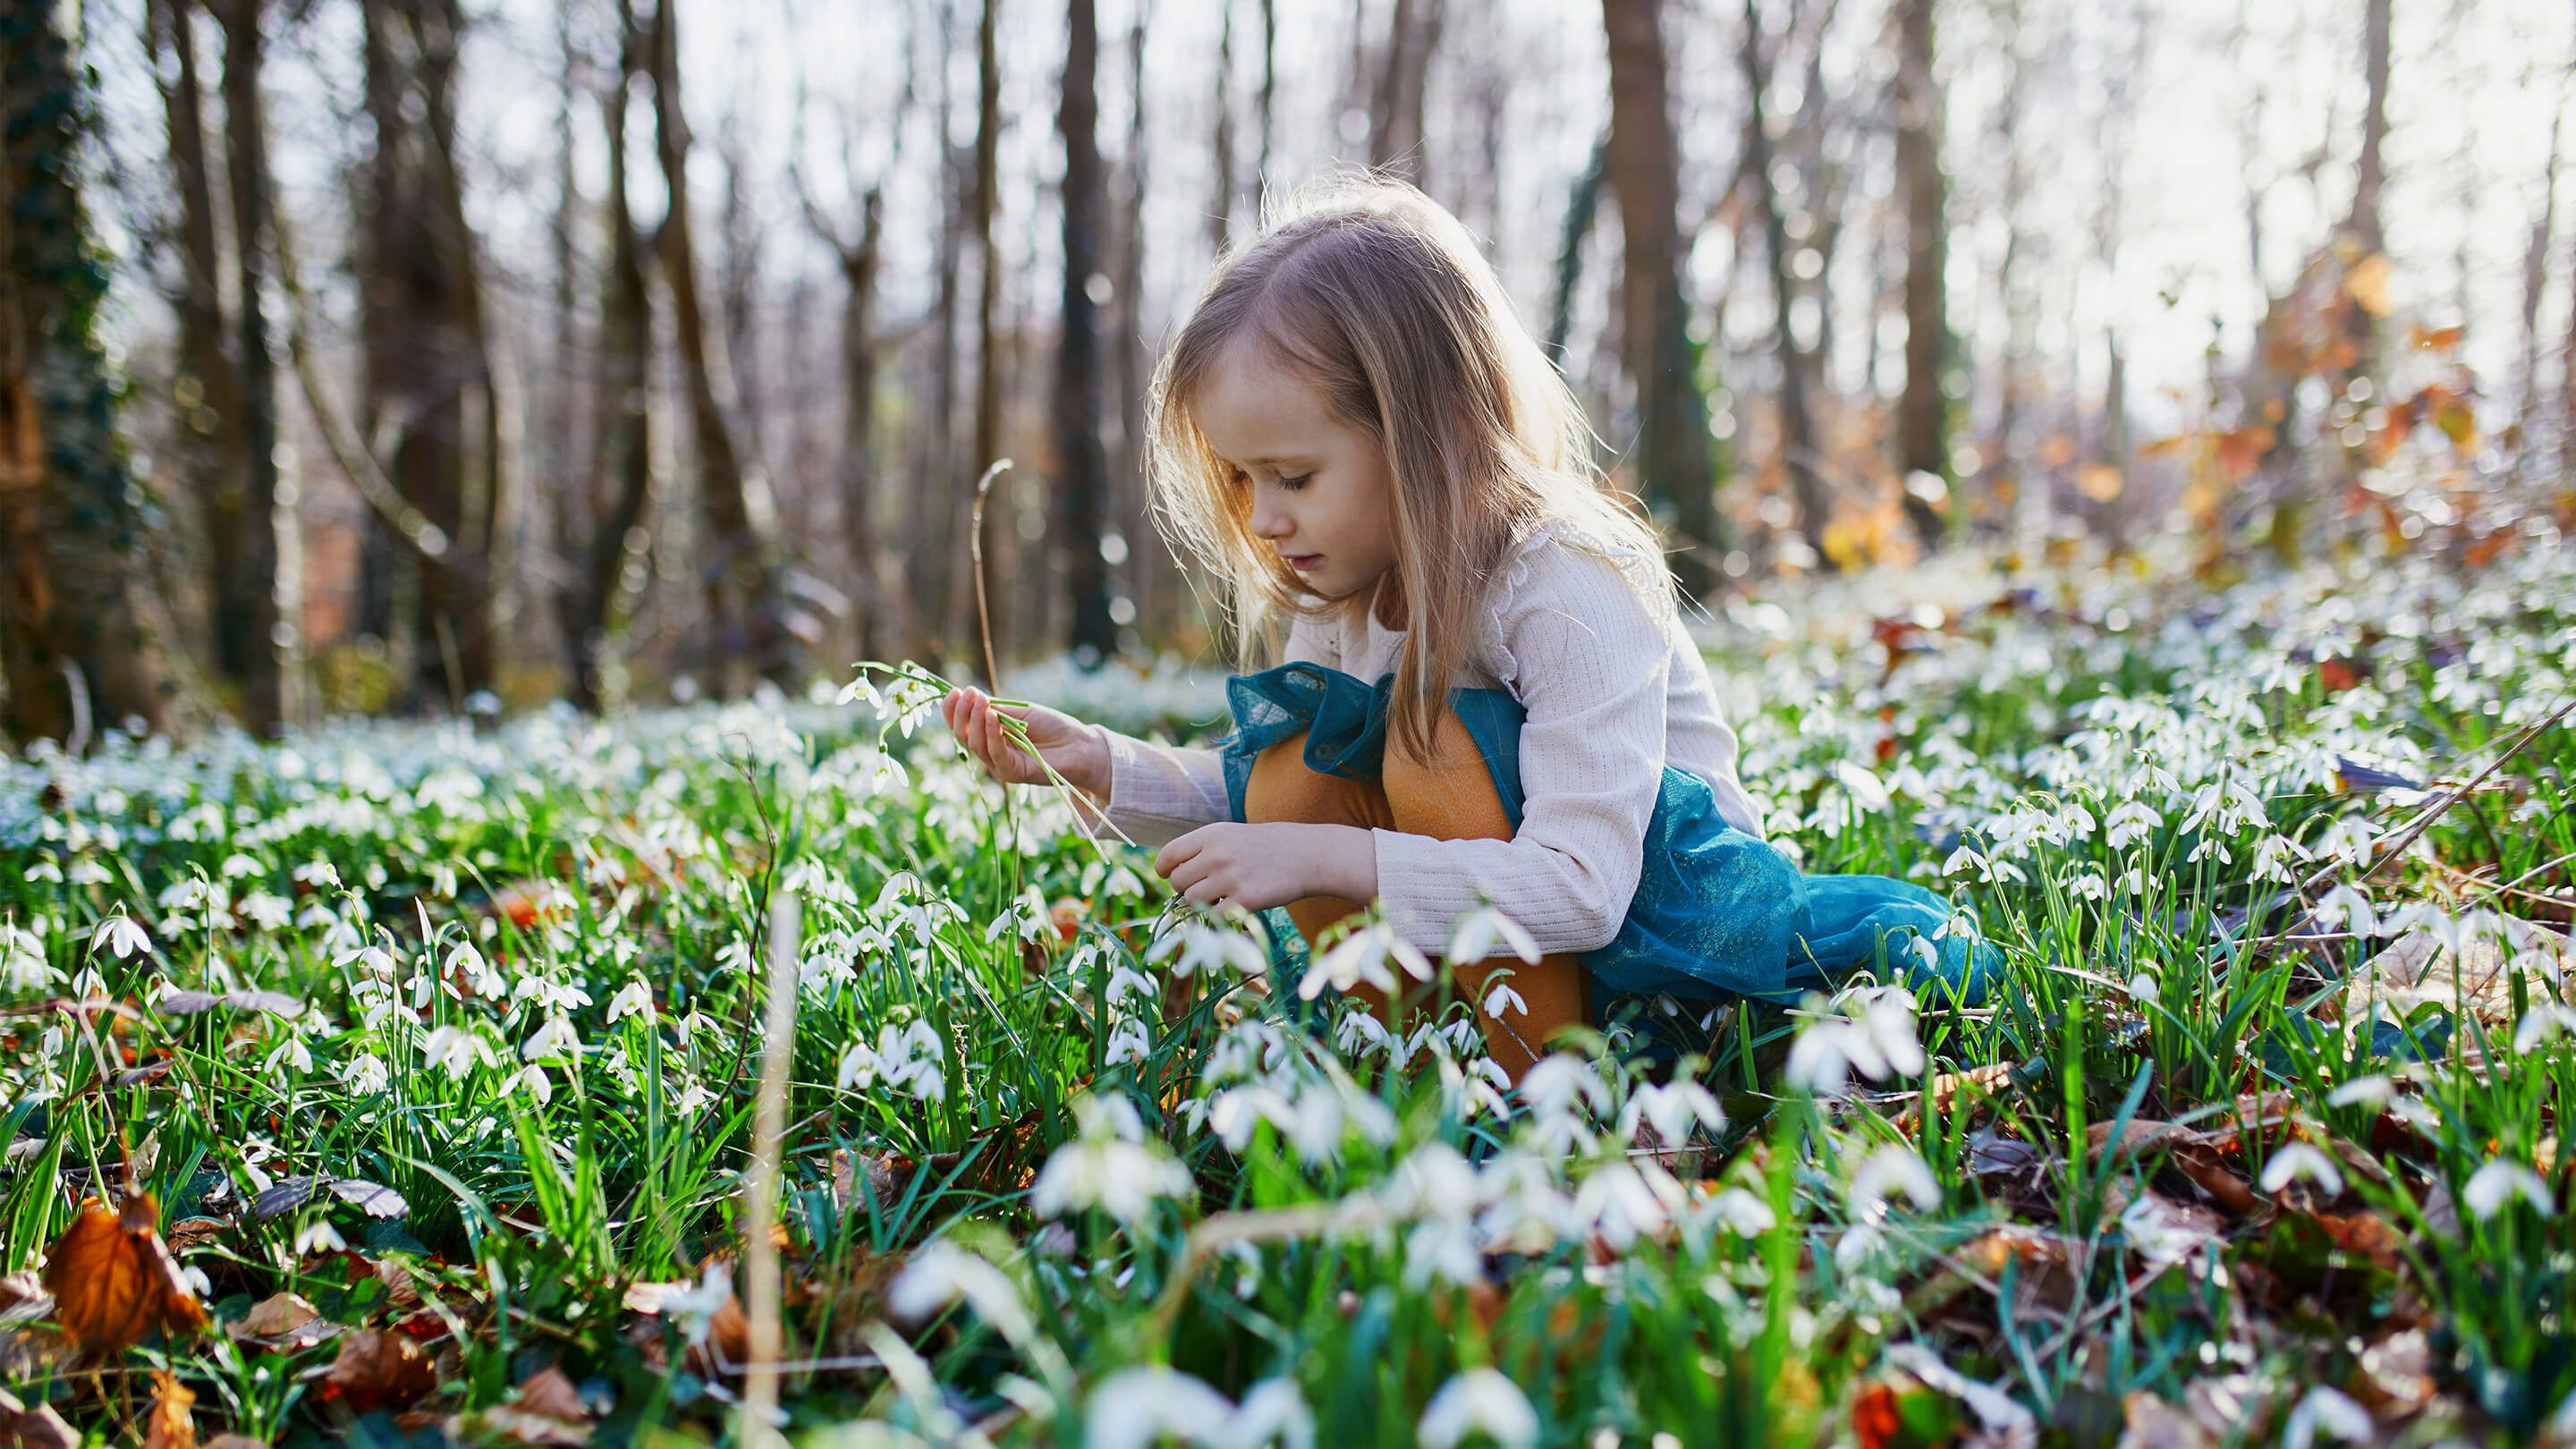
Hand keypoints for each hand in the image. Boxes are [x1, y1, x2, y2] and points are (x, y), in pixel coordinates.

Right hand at [940, 686, 1109, 797]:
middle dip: (963, 713)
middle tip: (969, 693)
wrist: (1080, 745)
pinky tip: (992, 717)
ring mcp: (1000, 765)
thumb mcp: (1020, 712)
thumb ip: (996, 709)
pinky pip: (996, 753)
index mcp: (990, 737)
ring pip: (976, 744)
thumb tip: (971, 696)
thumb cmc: (1053, 727)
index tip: (954, 691)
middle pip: (964, 736)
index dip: (954, 710)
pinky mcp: (1013, 772)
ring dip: (976, 720)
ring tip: (981, 701)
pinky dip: (992, 734)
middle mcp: (991, 752)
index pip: (962, 726)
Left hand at [1155, 822, 1377, 912]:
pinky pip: (1214, 916)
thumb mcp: (1231, 835)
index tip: (1167, 875)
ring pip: (1192, 900)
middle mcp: (1217, 854)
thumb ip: (1202, 849)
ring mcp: (1230, 878)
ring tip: (1221, 896)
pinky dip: (1219, 915)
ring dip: (1202, 903)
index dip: (1164, 869)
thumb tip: (1171, 874)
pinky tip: (1234, 906)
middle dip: (1185, 888)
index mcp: (1211, 834)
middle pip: (1178, 882)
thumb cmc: (1266, 846)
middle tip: (1205, 888)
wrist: (1307, 855)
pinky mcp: (1245, 900)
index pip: (1169, 854)